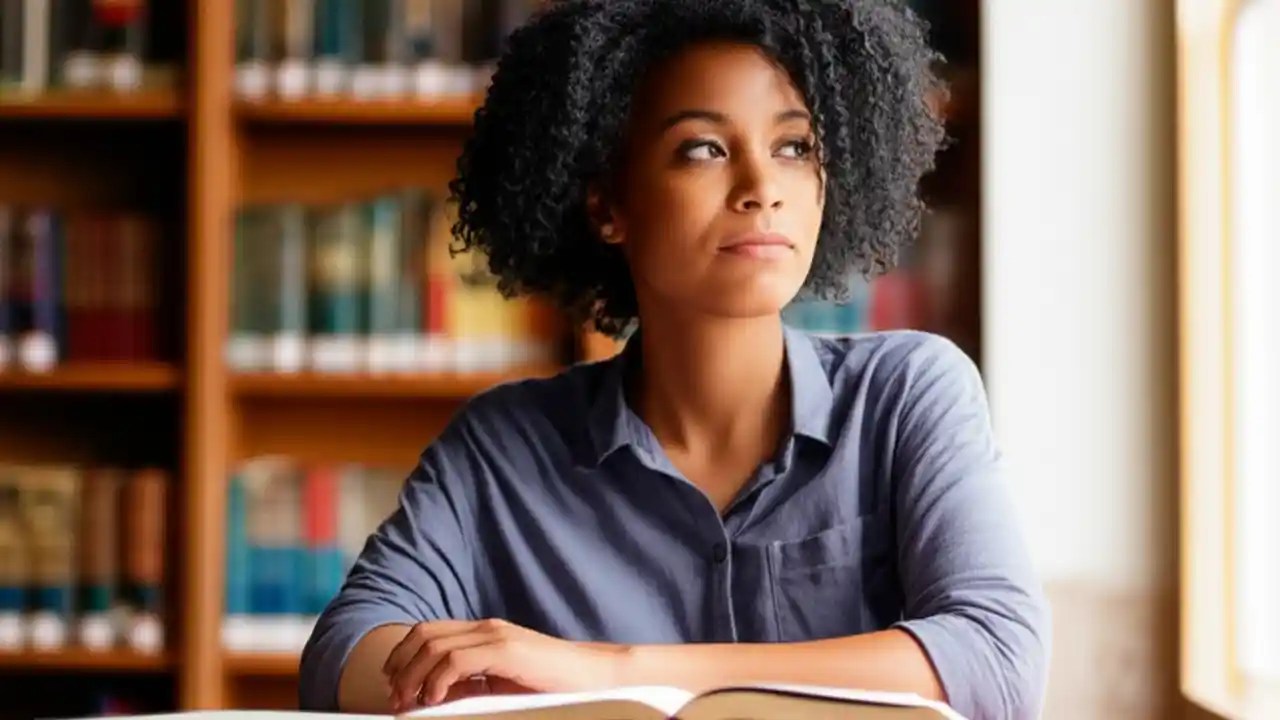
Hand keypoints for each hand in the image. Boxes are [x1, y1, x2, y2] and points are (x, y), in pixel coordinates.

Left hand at [382, 618, 627, 710]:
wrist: (595, 676)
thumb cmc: (553, 686)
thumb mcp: (502, 685)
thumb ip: (471, 685)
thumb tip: (433, 698)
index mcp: (483, 633)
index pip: (428, 633)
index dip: (402, 656)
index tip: (393, 686)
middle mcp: (485, 628)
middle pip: (424, 635)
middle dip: (400, 666)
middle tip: (394, 698)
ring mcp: (496, 636)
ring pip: (434, 646)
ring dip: (412, 675)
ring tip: (408, 702)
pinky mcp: (507, 650)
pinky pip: (457, 660)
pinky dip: (437, 679)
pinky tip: (434, 698)